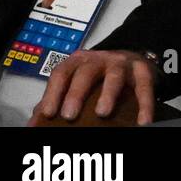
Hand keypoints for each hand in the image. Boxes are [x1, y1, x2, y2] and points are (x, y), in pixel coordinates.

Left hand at [29, 49, 156, 125]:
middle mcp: (100, 59)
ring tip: (102, 113)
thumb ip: (59, 97)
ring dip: (108, 94)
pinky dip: (144, 105)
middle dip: (76, 93)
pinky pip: (144, 87)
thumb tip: (36, 122)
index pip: (62, 73)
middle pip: (86, 72)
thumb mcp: (77, 80)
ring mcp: (123, 63)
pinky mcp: (143, 70)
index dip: (53, 92)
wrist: (132, 58)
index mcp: (78, 62)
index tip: (48, 113)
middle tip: (69, 115)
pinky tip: (142, 122)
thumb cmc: (98, 76)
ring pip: (115, 76)